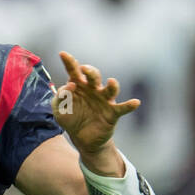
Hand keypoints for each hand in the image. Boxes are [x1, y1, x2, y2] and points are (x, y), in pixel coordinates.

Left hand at [52, 51, 139, 173]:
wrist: (82, 139)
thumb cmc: (71, 120)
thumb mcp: (59, 111)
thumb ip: (60, 98)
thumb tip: (69, 86)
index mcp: (78, 86)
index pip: (74, 71)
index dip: (69, 62)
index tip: (63, 54)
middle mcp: (92, 90)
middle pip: (93, 76)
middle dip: (90, 71)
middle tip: (84, 69)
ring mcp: (104, 100)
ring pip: (110, 89)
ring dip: (112, 85)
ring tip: (111, 82)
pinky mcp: (112, 113)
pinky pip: (123, 108)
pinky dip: (129, 105)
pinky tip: (135, 102)